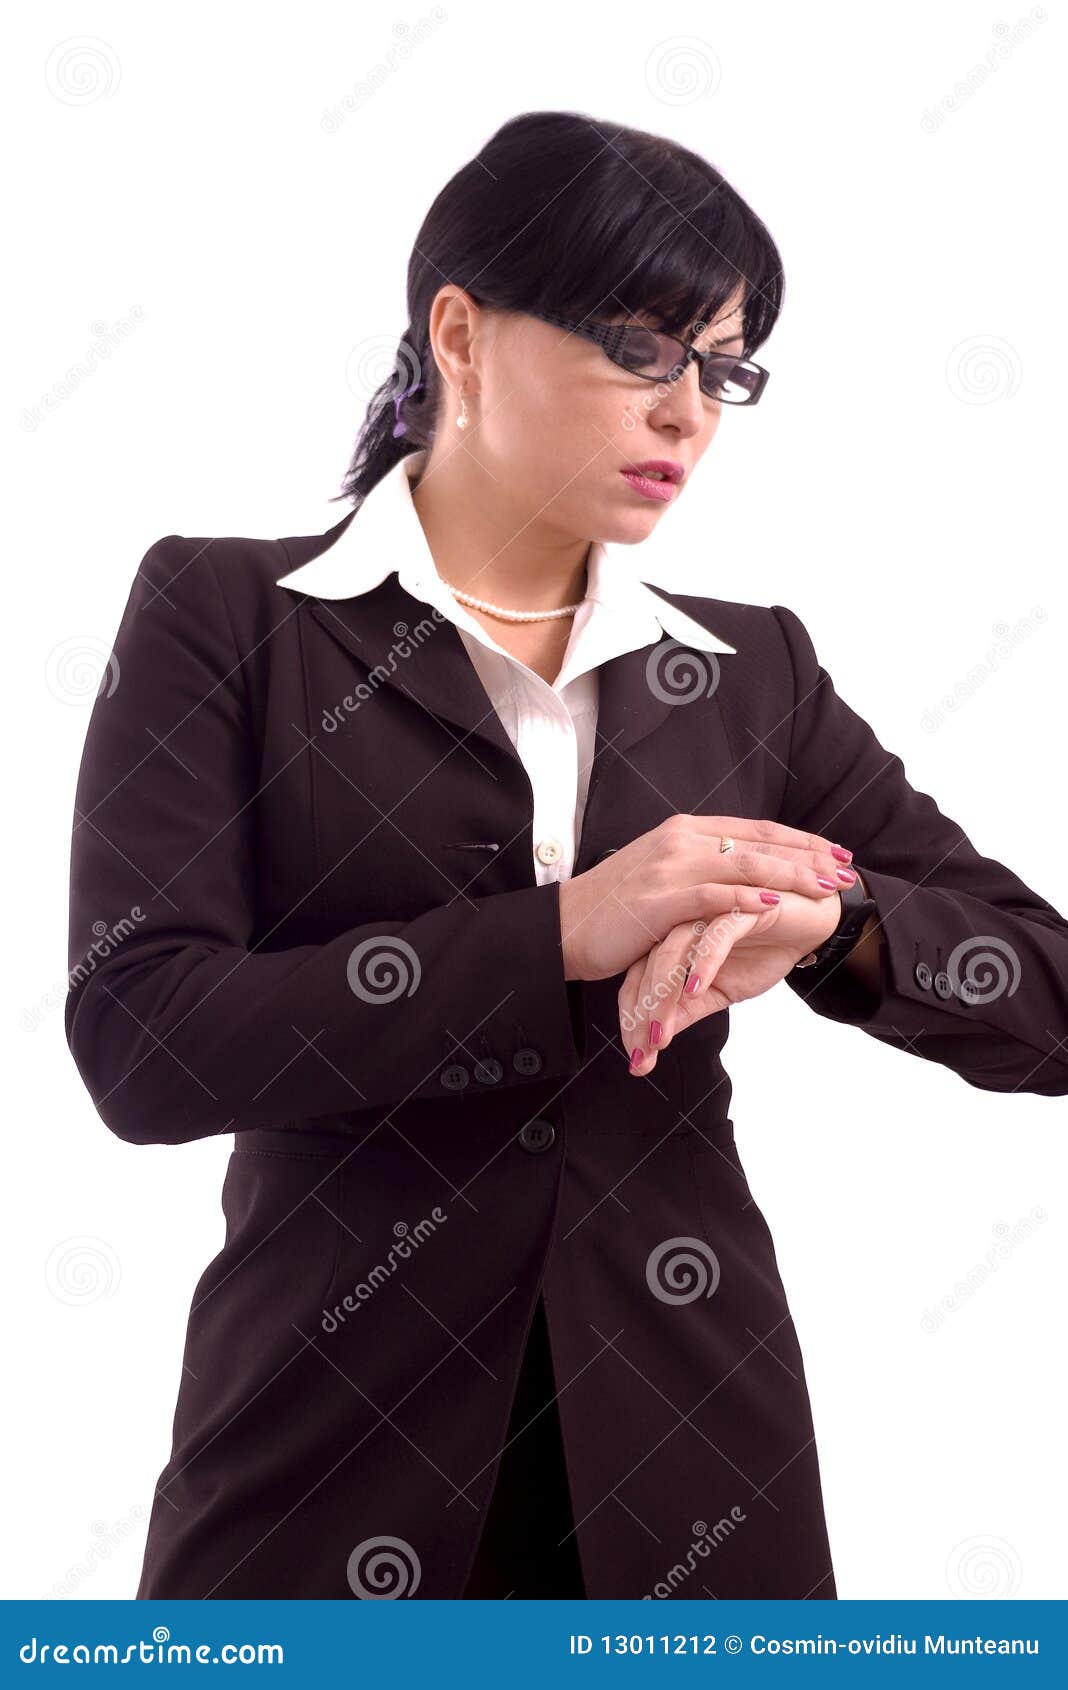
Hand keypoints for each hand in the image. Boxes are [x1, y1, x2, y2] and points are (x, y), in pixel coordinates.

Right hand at [558, 813, 852, 984]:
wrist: (564, 927)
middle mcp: (680, 840)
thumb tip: (738, 874)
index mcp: (685, 831)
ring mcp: (669, 867)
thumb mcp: (662, 875)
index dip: (800, 840)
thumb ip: (699, 868)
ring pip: (744, 863)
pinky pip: (712, 895)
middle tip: (847, 869)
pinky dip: (747, 897)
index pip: (756, 829)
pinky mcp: (659, 900)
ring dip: (792, 874)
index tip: (836, 851)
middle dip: (809, 856)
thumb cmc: (613, 909)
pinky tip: (776, 903)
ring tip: (826, 887)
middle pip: (759, 842)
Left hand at [619, 887, 843, 1073]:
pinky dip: (704, 962)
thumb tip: (654, 1044)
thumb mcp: (722, 991)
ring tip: (660, 1033)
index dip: (634, 1019)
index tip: (636, 1060)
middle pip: (648, 967)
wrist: (813, 924)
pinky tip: (697, 990)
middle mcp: (683, 922)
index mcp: (672, 939)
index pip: (639, 979)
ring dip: (664, 993)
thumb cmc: (764, 951)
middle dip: (644, 1014)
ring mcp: (708, 911)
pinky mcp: (740, 905)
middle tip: (644, 1052)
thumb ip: (686, 1010)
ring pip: (673, 950)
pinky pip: (716, 934)